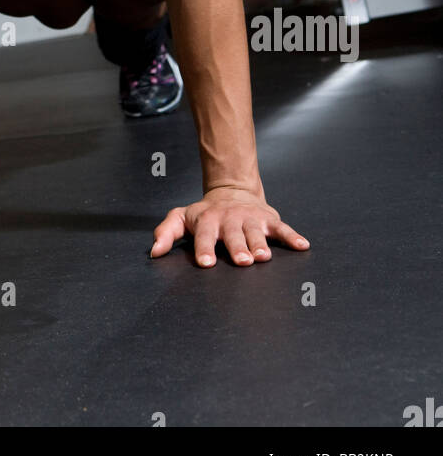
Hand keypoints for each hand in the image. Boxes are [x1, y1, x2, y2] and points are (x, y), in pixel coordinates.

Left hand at [150, 187, 309, 266]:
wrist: (232, 192)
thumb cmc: (205, 214)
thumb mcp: (181, 218)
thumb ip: (166, 232)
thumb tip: (154, 252)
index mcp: (208, 221)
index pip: (205, 236)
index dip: (205, 248)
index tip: (206, 263)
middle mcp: (230, 220)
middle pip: (233, 235)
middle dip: (237, 248)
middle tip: (242, 261)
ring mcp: (250, 219)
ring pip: (256, 233)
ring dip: (261, 244)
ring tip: (264, 257)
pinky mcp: (268, 220)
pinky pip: (282, 229)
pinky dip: (292, 236)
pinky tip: (302, 246)